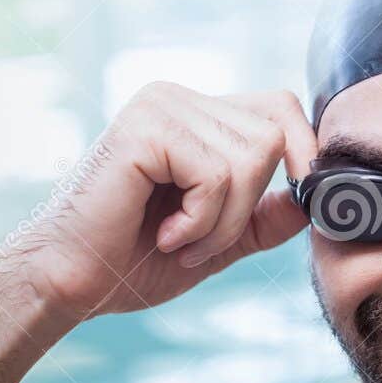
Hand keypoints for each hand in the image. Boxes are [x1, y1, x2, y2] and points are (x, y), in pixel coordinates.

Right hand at [16, 83, 316, 321]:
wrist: (67, 283)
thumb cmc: (131, 261)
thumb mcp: (217, 240)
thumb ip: (263, 217)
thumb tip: (314, 199)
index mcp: (196, 115)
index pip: (278, 108)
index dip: (303, 152)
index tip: (302, 202)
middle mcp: (178, 99)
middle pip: (273, 134)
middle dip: (248, 205)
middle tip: (202, 241)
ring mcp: (160, 107)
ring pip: (251, 157)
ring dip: (223, 220)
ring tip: (179, 239)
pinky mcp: (145, 129)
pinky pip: (217, 174)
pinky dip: (201, 220)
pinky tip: (165, 233)